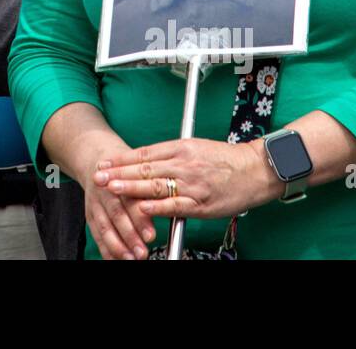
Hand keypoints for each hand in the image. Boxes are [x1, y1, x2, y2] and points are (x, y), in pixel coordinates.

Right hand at [72, 132, 157, 259]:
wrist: (97, 161)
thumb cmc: (125, 168)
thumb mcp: (138, 172)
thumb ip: (150, 191)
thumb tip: (168, 209)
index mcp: (120, 177)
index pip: (130, 200)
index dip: (140, 219)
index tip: (150, 235)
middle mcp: (105, 190)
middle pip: (116, 214)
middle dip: (129, 235)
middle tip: (141, 252)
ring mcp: (95, 203)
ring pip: (104, 225)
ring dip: (117, 245)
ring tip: (129, 258)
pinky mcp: (89, 214)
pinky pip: (96, 233)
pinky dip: (105, 248)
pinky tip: (114, 258)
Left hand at [99, 137, 282, 221]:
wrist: (256, 170)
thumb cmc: (227, 160)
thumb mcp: (196, 148)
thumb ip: (171, 156)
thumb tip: (146, 163)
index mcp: (181, 148)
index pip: (145, 153)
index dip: (122, 159)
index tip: (104, 163)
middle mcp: (184, 164)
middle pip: (145, 168)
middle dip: (119, 173)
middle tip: (98, 176)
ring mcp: (192, 184)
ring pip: (156, 185)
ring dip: (131, 187)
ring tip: (112, 189)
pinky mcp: (202, 203)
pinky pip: (175, 205)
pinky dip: (157, 207)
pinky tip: (142, 208)